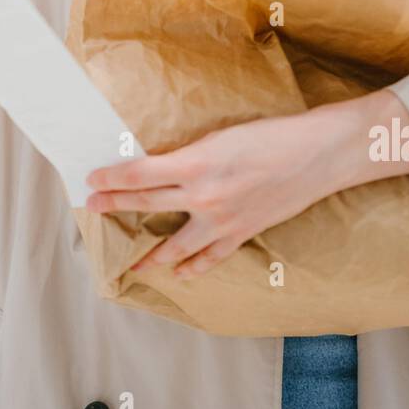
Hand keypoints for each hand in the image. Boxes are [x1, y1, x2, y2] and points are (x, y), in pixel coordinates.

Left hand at [84, 97, 382, 277]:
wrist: (316, 154)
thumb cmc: (272, 134)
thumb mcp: (221, 136)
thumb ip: (190, 155)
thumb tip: (162, 164)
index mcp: (194, 164)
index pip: (139, 174)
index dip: (112, 178)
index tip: (92, 179)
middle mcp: (203, 196)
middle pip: (147, 203)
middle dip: (116, 205)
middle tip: (92, 209)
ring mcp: (222, 219)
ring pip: (175, 244)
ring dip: (150, 254)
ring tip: (132, 263)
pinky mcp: (242, 232)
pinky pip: (211, 257)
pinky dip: (194, 267)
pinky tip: (182, 274)